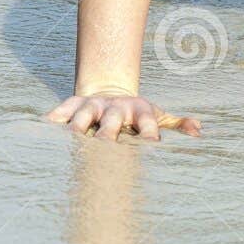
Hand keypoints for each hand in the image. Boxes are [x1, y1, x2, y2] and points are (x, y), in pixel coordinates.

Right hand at [45, 90, 201, 140]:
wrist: (110, 91)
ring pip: (82, 116)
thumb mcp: (158, 114)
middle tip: (105, 152)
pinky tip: (45, 131)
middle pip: (111, 122)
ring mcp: (92, 106)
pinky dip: (53, 120)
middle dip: (108, 136)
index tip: (151, 147)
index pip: (147, 123)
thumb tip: (199, 131)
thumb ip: (177, 124)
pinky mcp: (73, 104)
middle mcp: (115, 108)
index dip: (150, 134)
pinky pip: (60, 110)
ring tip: (72, 145)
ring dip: (77, 129)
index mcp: (139, 111)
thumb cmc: (137, 112)